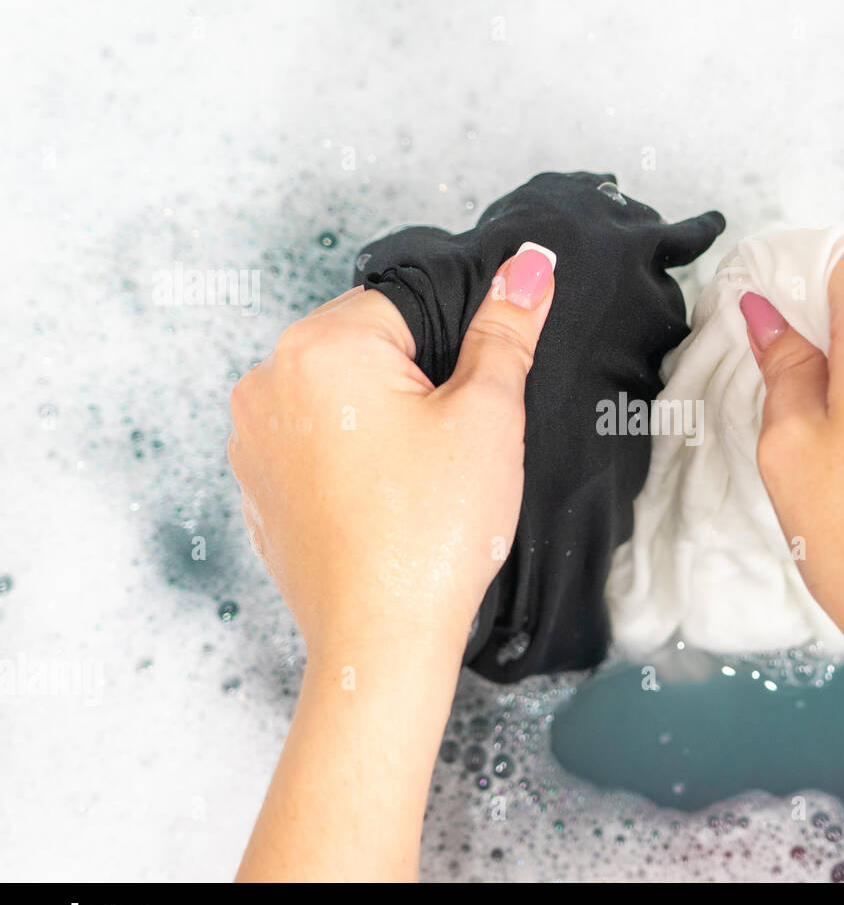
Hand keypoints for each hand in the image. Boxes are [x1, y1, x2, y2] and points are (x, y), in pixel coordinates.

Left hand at [231, 244, 554, 880]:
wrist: (380, 640)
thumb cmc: (434, 531)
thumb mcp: (489, 417)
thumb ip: (506, 329)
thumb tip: (530, 264)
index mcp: (321, 345)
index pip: (404, 305)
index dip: (450, 355)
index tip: (462, 411)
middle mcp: (266, 380)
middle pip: (364, 348)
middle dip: (411, 384)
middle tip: (445, 452)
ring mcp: (252, 438)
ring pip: (336, 396)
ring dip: (377, 420)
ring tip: (414, 484)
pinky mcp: (255, 486)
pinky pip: (311, 444)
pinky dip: (347, 460)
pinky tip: (382, 505)